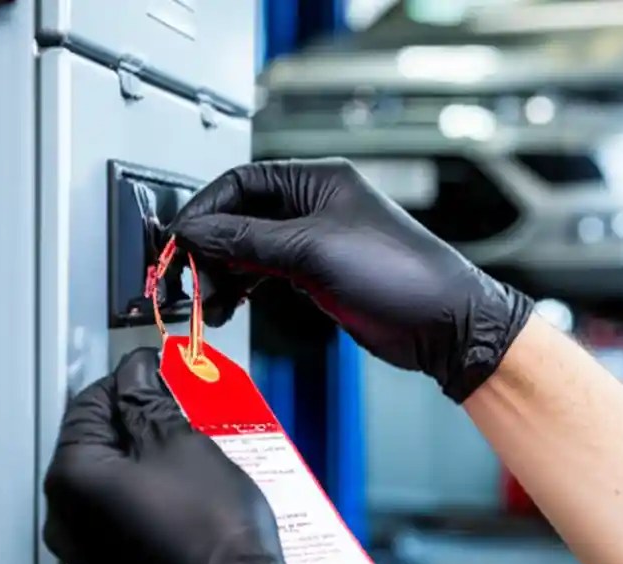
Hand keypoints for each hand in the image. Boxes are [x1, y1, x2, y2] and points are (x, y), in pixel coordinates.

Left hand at [43, 348, 335, 563]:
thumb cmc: (211, 536)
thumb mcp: (182, 443)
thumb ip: (149, 401)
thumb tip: (137, 375)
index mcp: (72, 479)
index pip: (89, 403)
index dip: (130, 377)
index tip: (158, 369)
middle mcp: (68, 518)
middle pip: (101, 443)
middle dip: (144, 417)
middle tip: (184, 403)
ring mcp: (92, 548)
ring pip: (118, 478)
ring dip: (155, 453)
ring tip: (199, 439)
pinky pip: (130, 511)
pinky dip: (158, 488)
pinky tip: (197, 481)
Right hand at [170, 158, 534, 401]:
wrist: (444, 323)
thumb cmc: (402, 276)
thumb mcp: (313, 251)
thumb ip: (248, 240)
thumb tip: (196, 230)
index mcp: (317, 181)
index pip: (240, 181)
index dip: (204, 209)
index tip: (178, 239)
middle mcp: (315, 205)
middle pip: (240, 216)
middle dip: (209, 247)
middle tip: (188, 277)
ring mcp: (316, 242)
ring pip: (249, 249)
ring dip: (222, 274)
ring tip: (209, 301)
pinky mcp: (318, 275)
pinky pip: (264, 273)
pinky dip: (242, 289)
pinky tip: (230, 305)